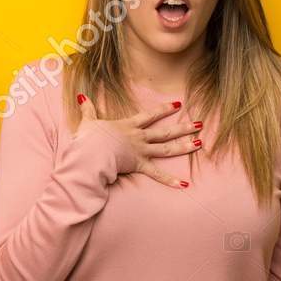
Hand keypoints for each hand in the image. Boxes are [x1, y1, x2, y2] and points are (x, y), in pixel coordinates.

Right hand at [75, 94, 201, 188]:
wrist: (91, 153)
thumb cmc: (89, 138)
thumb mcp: (88, 122)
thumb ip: (88, 110)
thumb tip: (81, 96)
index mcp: (129, 126)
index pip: (150, 115)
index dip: (164, 109)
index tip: (178, 104)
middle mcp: (139, 137)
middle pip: (165, 131)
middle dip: (183, 127)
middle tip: (199, 124)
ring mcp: (141, 151)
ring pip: (167, 149)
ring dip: (184, 146)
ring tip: (199, 143)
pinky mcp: (139, 165)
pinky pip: (157, 174)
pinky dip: (170, 180)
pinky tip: (184, 184)